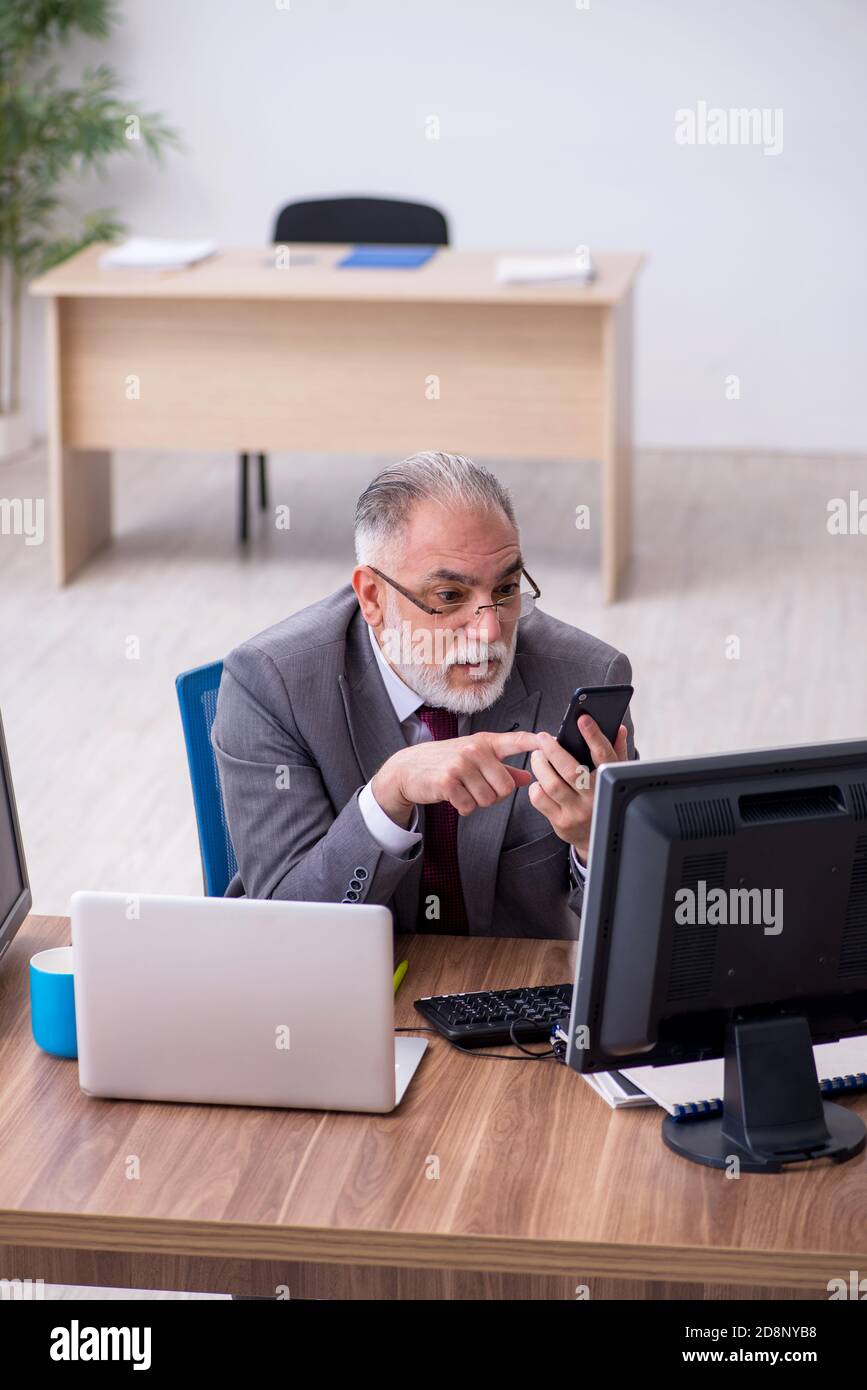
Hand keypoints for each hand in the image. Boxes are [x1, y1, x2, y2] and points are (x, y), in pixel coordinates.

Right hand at [372, 730, 541, 825]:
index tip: (550, 740)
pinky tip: (453, 797)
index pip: (515, 740)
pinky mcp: (448, 780)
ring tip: (463, 790)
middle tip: (477, 788)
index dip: (534, 742)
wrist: (409, 768)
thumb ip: (503, 768)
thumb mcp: (475, 759)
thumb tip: (528, 777)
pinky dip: (463, 807)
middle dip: (495, 795)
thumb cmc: (445, 762)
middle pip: (506, 786)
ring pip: (488, 799)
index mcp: (485, 743)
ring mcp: (460, 764)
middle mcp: (474, 750)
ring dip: (477, 802)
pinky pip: (469, 806)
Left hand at [528, 716, 628, 859]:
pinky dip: (536, 785)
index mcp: (609, 781)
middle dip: (553, 750)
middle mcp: (594, 797)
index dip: (593, 735)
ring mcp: (577, 811)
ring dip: (539, 765)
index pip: (603, 755)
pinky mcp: (561, 822)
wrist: (598, 838)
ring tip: (538, 756)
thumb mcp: (615, 775)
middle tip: (543, 738)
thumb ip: (617, 751)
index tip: (583, 719)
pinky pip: (540, 799)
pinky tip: (539, 780)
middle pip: (570, 770)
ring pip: (551, 784)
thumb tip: (620, 728)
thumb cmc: (604, 798)